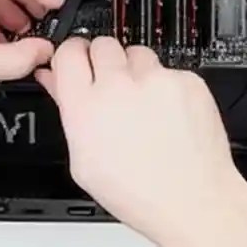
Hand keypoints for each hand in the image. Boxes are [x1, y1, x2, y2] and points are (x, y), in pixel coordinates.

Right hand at [36, 37, 242, 244]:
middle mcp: (119, 87)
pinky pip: (169, 70)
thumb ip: (66, 110)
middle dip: (103, 60)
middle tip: (112, 87)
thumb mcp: (83, 161)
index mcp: (85, 107)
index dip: (71, 54)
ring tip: (143, 106)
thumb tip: (53, 79)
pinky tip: (167, 115)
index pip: (68, 52)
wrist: (192, 201)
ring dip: (136, 71)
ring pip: (137, 53)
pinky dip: (167, 86)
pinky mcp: (187, 81)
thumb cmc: (138, 192)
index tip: (76, 60)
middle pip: (103, 44)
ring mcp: (156, 81)